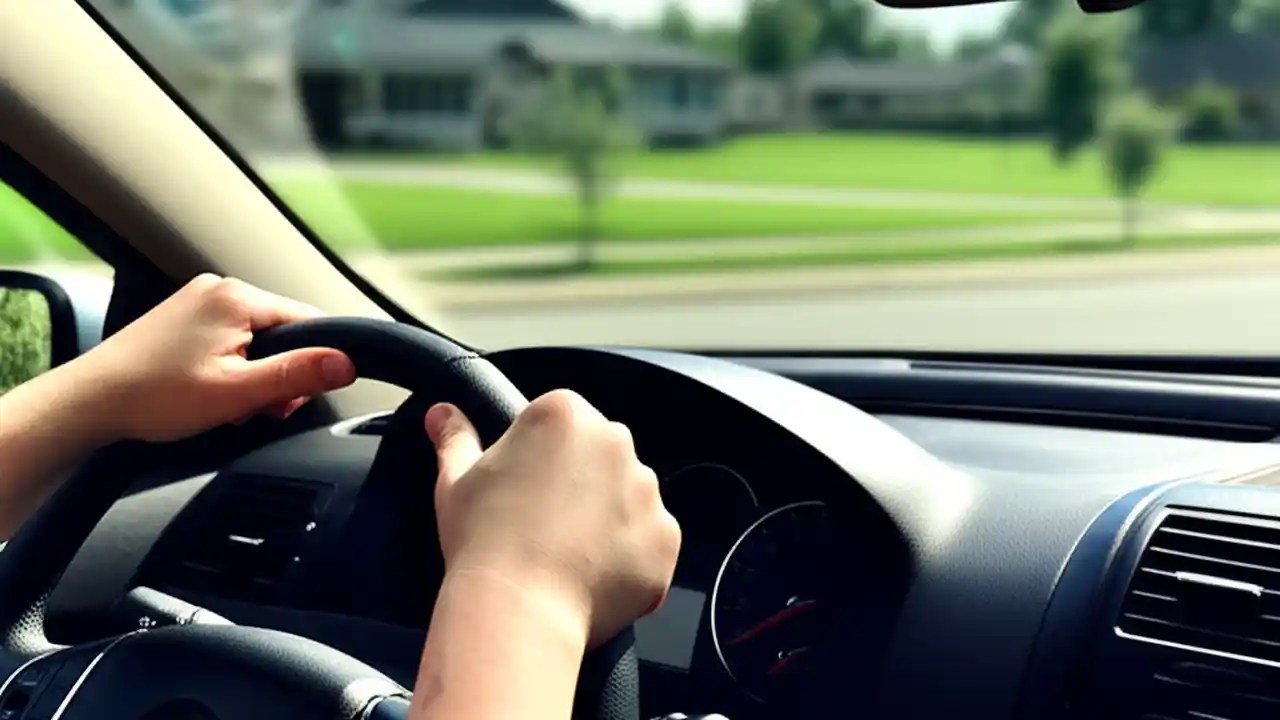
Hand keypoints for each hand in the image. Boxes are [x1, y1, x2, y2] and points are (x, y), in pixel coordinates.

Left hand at [78, 274, 356, 442]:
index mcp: (237, 296)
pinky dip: (230, 369)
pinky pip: (230, 340)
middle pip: (282, 333)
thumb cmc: (153, 396)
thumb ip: (296, 375)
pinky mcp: (184, 317)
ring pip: (257, 340)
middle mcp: (219, 288)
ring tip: (224, 403)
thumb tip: (347, 363)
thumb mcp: (237, 393)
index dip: (310, 365)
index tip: (288, 399)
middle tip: (251, 407)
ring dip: (253, 376)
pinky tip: (209, 391)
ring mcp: (198, 300)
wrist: (88, 402)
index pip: (308, 323)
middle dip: (276, 374)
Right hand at [426, 390, 681, 648]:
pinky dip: (629, 556)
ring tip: (569, 553)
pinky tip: (592, 575)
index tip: (526, 486)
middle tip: (545, 521)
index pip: (562, 422)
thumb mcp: (455, 482)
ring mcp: (647, 491)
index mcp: (565, 415)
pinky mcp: (665, 537)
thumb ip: (456, 438)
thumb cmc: (483, 541)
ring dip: (608, 517)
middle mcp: (614, 442)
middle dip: (581, 481)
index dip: (541, 456)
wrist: (517, 610)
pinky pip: (650, 540)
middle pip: (601, 454)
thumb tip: (443, 413)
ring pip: (629, 496)